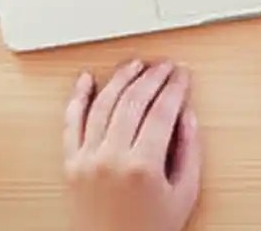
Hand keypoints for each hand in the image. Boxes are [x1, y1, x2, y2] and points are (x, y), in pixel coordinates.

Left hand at [63, 60, 202, 230]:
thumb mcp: (183, 196)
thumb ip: (189, 153)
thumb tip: (187, 117)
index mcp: (143, 166)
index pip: (162, 111)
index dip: (175, 88)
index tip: (183, 76)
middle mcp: (111, 158)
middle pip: (133, 101)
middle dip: (152, 77)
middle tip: (165, 67)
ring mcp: (87, 159)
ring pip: (103, 104)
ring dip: (121, 78)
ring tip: (135, 65)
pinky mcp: (71, 164)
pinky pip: (71, 122)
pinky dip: (78, 97)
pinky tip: (87, 80)